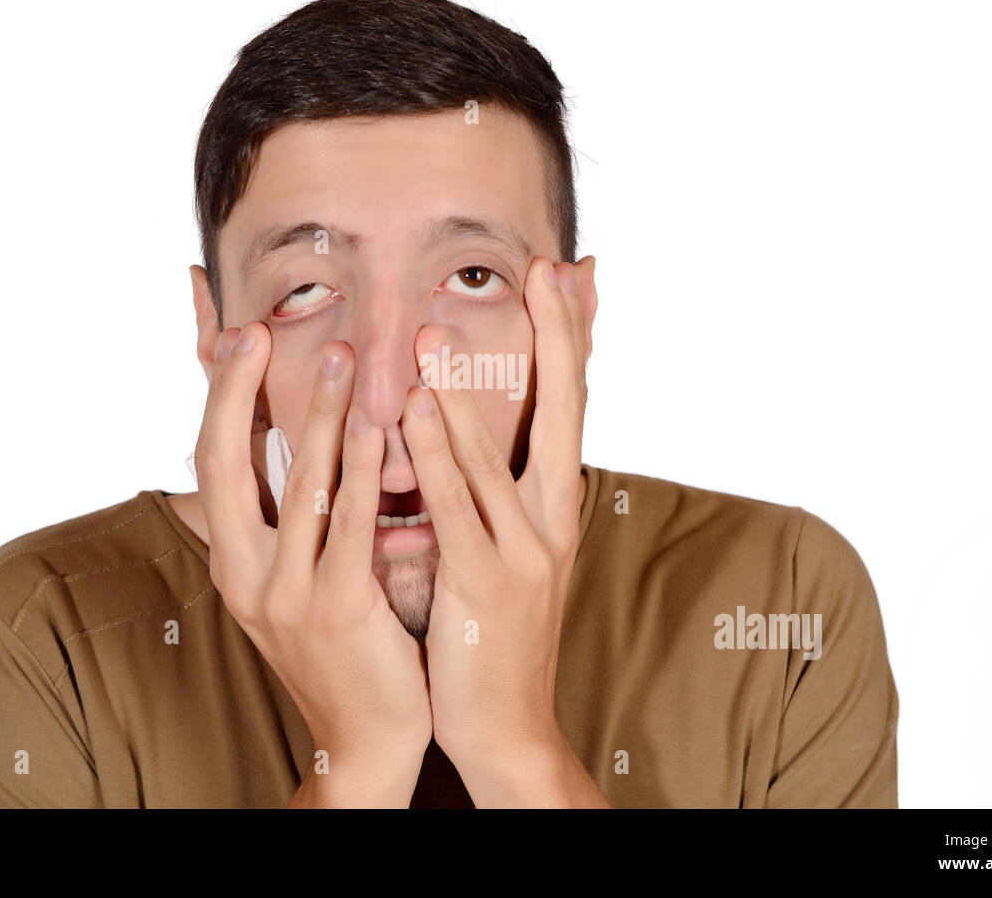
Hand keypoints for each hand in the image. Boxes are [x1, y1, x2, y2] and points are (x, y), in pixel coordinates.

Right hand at [194, 325, 431, 806]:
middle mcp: (243, 574)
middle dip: (239, 390)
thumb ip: (290, 520)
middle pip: (225, 463)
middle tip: (259, 329)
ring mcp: (285, 595)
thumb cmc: (341, 647)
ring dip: (318, 414)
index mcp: (232, 561)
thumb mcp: (296, 582)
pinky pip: (347, 528)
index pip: (212, 461)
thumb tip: (292, 445)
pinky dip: (359, 473)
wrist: (365, 737)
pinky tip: (374, 429)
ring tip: (341, 357)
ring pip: (296, 485)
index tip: (233, 335)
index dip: (219, 395)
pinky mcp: (335, 610)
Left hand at [401, 255, 608, 806]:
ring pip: (497, 454)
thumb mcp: (509, 550)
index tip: (570, 277)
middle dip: (559, 336)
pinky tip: (417, 410)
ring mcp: (526, 551)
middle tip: (548, 269)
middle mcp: (554, 518)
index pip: (572, 406)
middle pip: (565, 411)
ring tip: (435, 327)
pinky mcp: (487, 583)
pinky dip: (440, 454)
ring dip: (467, 386)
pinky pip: (459, 508)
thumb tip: (479, 432)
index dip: (575, 340)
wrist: (509, 723)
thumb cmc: (498, 631)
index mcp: (558, 505)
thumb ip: (497, 488)